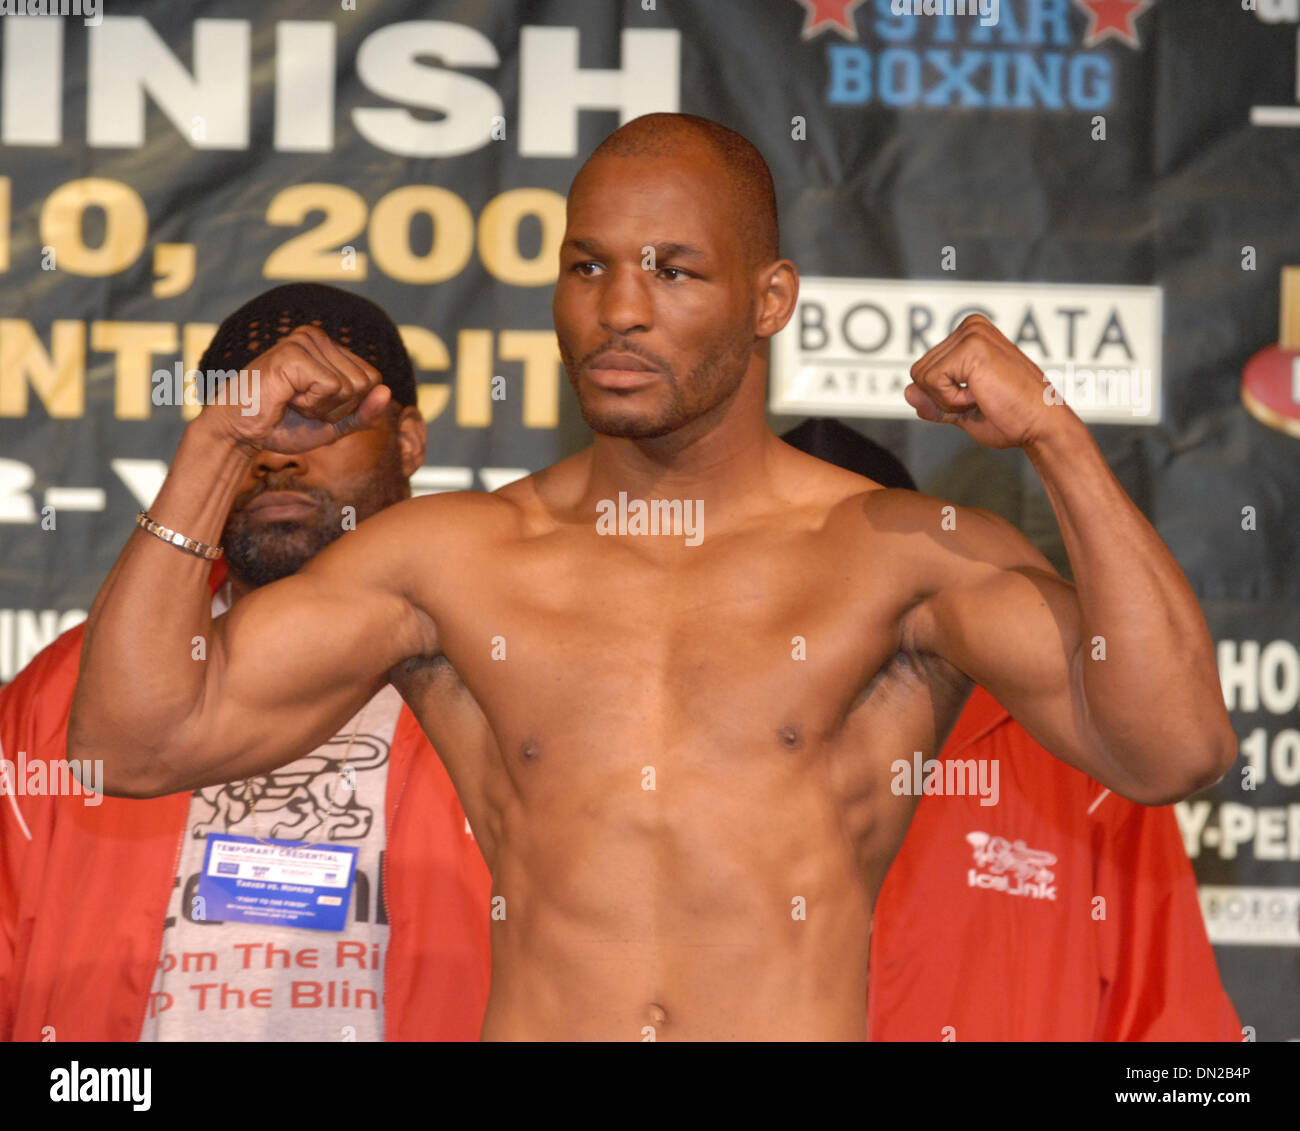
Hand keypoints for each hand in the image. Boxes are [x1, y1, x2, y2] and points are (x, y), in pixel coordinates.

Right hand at [201, 324, 391, 453]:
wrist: (240, 433)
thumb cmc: (282, 426)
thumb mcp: (334, 425)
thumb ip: (364, 413)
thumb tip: (388, 391)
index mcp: (329, 347)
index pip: (373, 380)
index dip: (349, 406)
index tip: (316, 408)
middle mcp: (318, 336)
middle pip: (365, 383)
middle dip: (338, 408)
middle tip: (302, 407)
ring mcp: (305, 341)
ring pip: (350, 386)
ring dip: (323, 407)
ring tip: (292, 401)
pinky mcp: (293, 353)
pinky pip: (332, 387)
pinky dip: (312, 404)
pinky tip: (286, 398)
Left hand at [904, 314, 1068, 449]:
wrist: (1041, 426)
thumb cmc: (1010, 418)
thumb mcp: (961, 411)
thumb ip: (934, 401)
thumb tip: (906, 392)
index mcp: (969, 334)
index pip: (923, 371)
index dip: (941, 398)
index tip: (978, 397)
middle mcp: (970, 326)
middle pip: (918, 373)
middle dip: (942, 399)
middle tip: (982, 399)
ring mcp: (971, 332)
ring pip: (921, 378)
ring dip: (948, 400)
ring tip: (983, 396)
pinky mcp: (971, 347)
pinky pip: (932, 382)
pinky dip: (952, 400)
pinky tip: (981, 395)